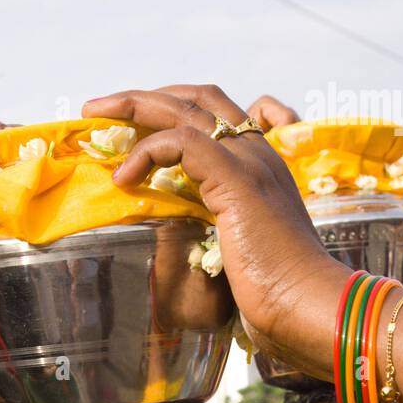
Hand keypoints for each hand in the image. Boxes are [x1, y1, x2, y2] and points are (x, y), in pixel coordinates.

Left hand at [83, 85, 344, 375]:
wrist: (307, 305)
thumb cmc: (279, 296)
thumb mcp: (239, 255)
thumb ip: (213, 237)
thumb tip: (176, 244)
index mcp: (262, 165)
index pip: (218, 113)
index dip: (173, 110)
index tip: (133, 128)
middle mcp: (257, 153)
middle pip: (197, 98)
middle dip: (144, 97)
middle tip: (100, 108)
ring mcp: (248, 161)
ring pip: (184, 108)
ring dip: (134, 107)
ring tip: (95, 118)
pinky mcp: (235, 178)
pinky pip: (180, 142)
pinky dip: (146, 151)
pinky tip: (124, 177)